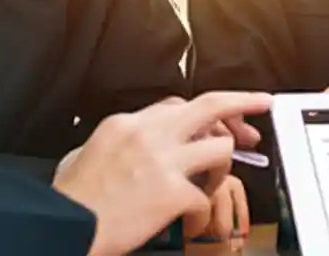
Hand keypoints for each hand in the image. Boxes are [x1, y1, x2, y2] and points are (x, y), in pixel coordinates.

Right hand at [53, 91, 271, 255]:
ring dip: (222, 170)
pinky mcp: (173, 193)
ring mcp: (164, 162)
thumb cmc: (71, 200)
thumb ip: (113, 143)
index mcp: (126, 123)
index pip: (176, 104)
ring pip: (221, 150)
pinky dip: (202, 215)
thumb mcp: (82, 154)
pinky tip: (190, 222)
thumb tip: (127, 147)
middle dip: (242, 102)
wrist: (66, 227)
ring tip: (211, 186)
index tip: (216, 120)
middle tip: (262, 104)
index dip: (203, 112)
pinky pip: (207, 199)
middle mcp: (149, 134)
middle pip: (209, 105)